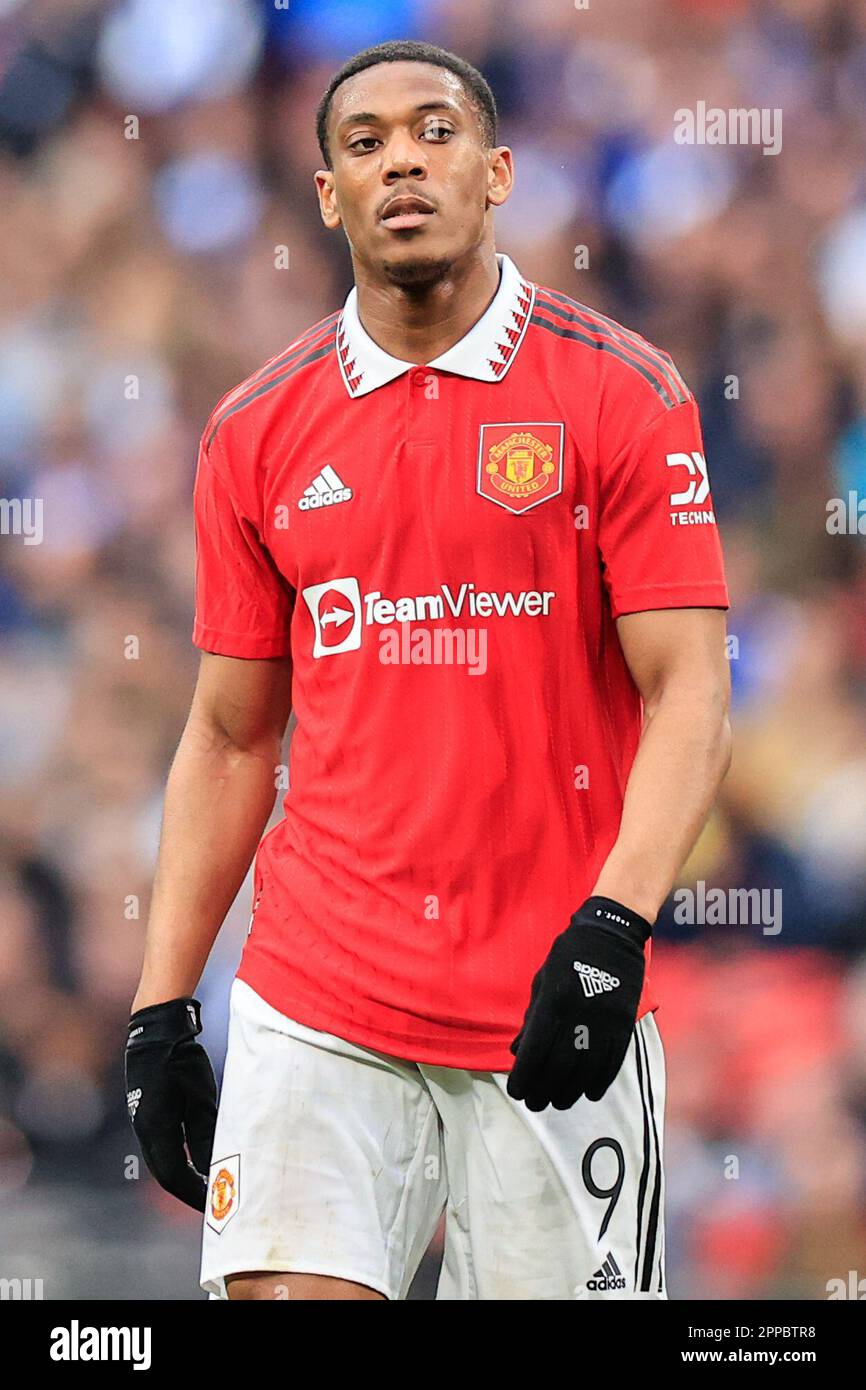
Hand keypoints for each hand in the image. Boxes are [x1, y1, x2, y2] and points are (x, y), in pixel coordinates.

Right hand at [125, 997, 216, 1210]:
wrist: (157, 1032)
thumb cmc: (182, 1061)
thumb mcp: (201, 1098)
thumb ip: (205, 1134)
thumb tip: (213, 1166)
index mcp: (157, 1130)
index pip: (174, 1176)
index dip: (194, 1193)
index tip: (214, 1204)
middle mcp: (145, 1131)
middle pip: (166, 1174)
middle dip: (188, 1190)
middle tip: (214, 1201)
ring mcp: (143, 1122)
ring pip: (162, 1162)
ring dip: (183, 1177)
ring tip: (207, 1185)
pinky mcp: (147, 1114)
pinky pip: (161, 1148)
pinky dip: (178, 1161)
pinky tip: (195, 1161)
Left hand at [507, 897, 649, 1111]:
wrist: (612, 934)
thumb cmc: (569, 956)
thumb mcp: (543, 981)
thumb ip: (531, 1018)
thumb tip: (516, 1051)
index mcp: (554, 1001)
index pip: (535, 1049)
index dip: (524, 1076)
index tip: (517, 1092)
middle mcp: (579, 1014)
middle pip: (560, 1065)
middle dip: (544, 1089)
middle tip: (535, 1104)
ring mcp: (605, 1020)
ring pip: (586, 1068)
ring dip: (570, 1092)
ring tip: (558, 1103)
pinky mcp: (624, 1022)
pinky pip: (613, 1060)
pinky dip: (601, 1081)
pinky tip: (589, 1093)